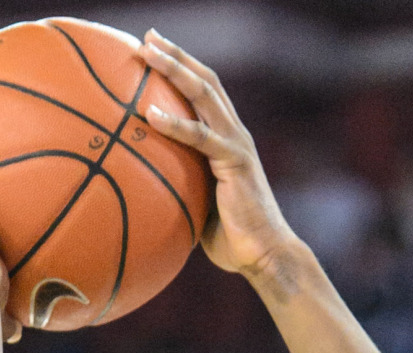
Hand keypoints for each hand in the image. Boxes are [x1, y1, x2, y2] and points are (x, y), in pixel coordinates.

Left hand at [141, 32, 300, 280]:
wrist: (266, 256)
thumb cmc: (233, 241)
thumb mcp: (201, 206)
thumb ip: (182, 188)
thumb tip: (148, 191)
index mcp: (228, 139)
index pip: (205, 93)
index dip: (182, 68)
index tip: (154, 52)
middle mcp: (235, 133)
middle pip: (204, 80)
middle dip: (175, 55)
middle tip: (147, 37)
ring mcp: (236, 144)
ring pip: (203, 94)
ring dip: (174, 69)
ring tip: (146, 52)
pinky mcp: (234, 162)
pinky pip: (200, 138)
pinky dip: (174, 124)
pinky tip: (149, 113)